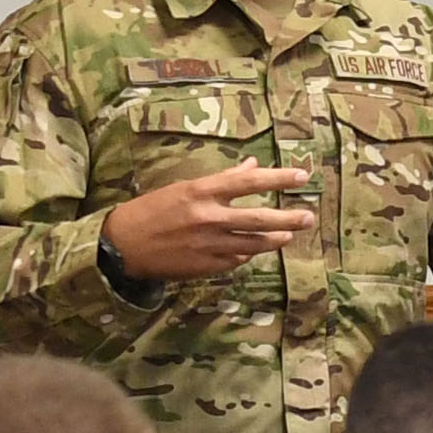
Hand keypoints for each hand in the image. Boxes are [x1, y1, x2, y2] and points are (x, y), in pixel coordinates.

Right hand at [101, 162, 317, 280]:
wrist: (124, 245)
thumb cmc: (153, 210)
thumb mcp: (185, 188)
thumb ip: (221, 179)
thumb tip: (251, 166)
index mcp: (202, 192)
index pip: (249, 181)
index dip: (279, 178)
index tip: (302, 176)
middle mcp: (209, 218)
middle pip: (259, 218)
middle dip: (288, 217)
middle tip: (308, 216)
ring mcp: (209, 245)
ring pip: (253, 244)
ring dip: (275, 240)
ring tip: (289, 235)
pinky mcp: (206, 266)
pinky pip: (237, 260)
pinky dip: (248, 254)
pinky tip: (254, 250)